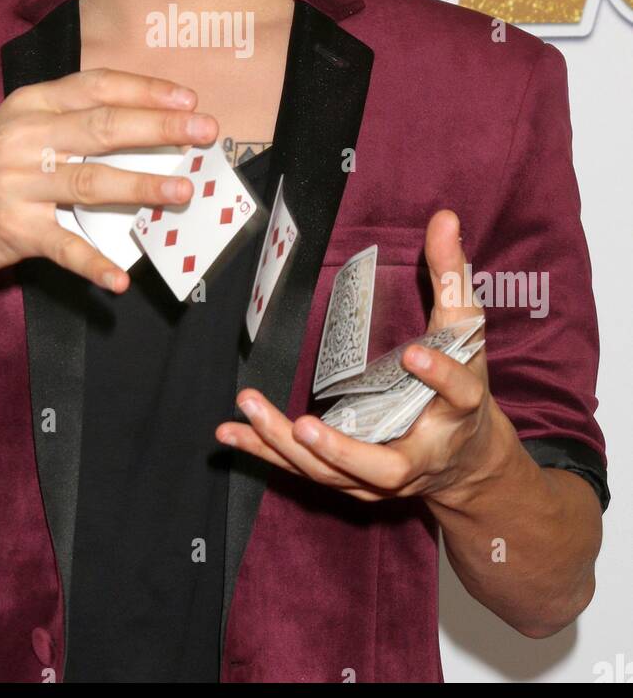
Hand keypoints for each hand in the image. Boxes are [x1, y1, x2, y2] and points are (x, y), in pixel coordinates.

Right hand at [0, 69, 217, 289]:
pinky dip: (94, 264)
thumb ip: (73, 121)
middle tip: (205, 131)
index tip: (189, 96)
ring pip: (91, 182)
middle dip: (161, 127)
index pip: (97, 87)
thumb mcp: (23, 127)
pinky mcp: (14, 230)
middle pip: (103, 128)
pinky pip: (63, 247)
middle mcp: (25, 138)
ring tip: (183, 190)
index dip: (146, 90)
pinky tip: (119, 279)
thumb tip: (149, 124)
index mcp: (32, 105)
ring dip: (141, 187)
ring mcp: (18, 184)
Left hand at [215, 209, 515, 505]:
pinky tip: (230, 432)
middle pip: (384, 466)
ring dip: (287, 446)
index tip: (412, 352)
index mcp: (459, 411)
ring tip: (250, 408)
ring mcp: (384, 477)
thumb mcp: (464, 328)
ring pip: (335, 475)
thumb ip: (452, 274)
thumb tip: (445, 217)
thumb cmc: (464, 382)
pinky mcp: (352, 481)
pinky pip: (305, 471)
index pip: (458, 394)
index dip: (439, 376)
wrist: (466, 460)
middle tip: (306, 427)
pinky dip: (266, 453)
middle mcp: (422, 455)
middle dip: (341, 450)